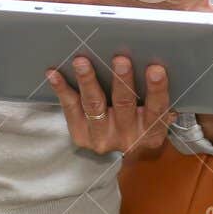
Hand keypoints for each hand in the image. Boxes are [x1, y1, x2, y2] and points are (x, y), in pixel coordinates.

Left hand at [48, 55, 172, 157]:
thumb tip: (156, 62)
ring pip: (94, 106)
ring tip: (82, 62)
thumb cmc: (144, 122)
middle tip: (120, 59)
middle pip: (124, 105)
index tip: (156, 68)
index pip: (157, 109)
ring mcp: (102, 137)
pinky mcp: (81, 135)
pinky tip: (54, 74)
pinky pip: (71, 109)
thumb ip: (157, 96)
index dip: (157, 89)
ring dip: (88, 81)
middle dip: (122, 80)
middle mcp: (127, 137)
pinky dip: (62, 89)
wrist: (127, 154)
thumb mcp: (157, 114)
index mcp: (151, 132)